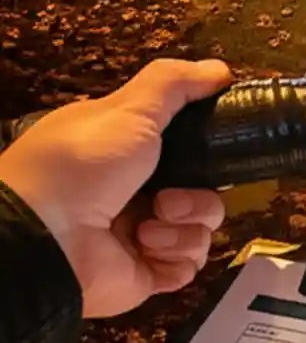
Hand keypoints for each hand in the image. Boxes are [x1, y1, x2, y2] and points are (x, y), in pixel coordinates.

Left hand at [0, 59, 232, 318]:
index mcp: (129, 155)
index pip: (188, 153)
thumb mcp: (127, 110)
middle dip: (197, 197)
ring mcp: (145, 237)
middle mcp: (138, 195)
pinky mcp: (150, 273)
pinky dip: (173, 255)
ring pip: (202, 232)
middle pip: (205, 194)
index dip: (204, 154)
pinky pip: (190, 266)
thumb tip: (222, 69)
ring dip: (183, 226)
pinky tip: (145, 248)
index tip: (212, 151)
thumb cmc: (81, 164)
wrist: (45, 234)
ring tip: (148, 226)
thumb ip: (174, 85)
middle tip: (167, 198)